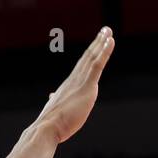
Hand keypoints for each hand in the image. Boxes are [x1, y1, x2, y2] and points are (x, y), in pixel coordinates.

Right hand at [37, 27, 114, 143]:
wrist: (47, 128)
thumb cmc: (52, 123)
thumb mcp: (56, 108)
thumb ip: (56, 100)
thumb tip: (52, 96)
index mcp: (69, 85)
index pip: (82, 66)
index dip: (90, 54)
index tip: (97, 43)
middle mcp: (74, 79)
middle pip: (88, 57)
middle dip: (97, 43)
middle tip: (105, 30)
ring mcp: (80, 82)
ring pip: (92, 57)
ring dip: (102, 43)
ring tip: (109, 31)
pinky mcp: (87, 87)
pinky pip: (97, 65)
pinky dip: (104, 52)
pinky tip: (110, 42)